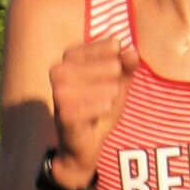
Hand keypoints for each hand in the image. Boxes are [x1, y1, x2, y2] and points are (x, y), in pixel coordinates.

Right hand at [48, 37, 140, 184]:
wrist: (86, 144)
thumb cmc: (100, 107)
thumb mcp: (117, 84)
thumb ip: (125, 67)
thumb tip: (132, 50)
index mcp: (66, 65)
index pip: (79, 51)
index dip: (98, 47)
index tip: (117, 46)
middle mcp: (57, 80)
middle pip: (76, 66)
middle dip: (100, 66)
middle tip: (118, 72)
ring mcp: (58, 99)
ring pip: (76, 87)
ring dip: (100, 87)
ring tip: (114, 94)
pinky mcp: (63, 119)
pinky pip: (79, 109)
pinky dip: (96, 106)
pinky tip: (107, 106)